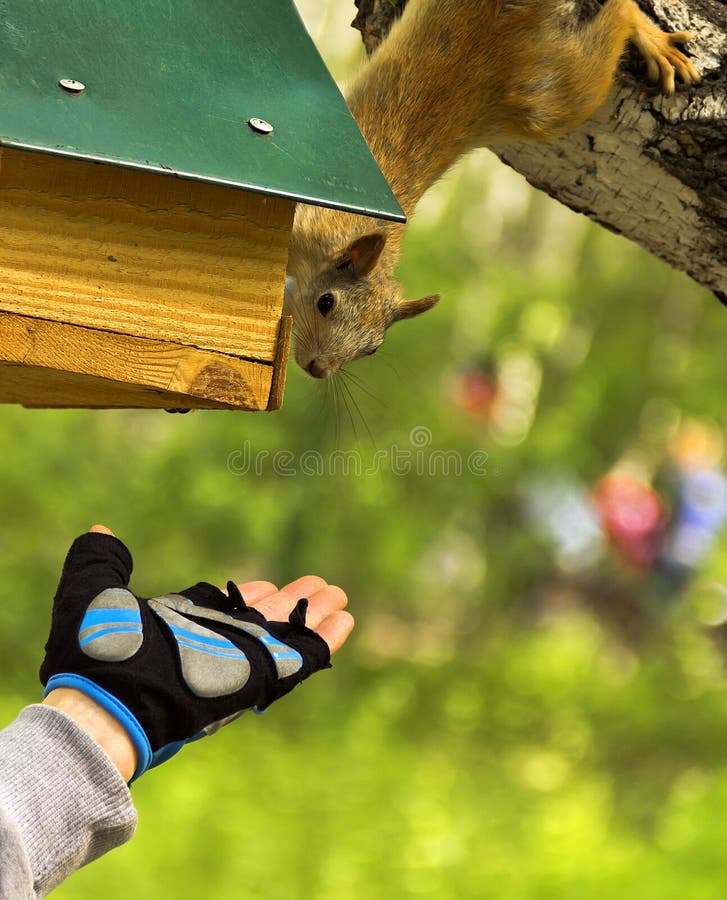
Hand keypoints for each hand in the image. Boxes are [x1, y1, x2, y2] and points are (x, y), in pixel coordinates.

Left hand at [42, 526, 353, 781]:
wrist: (106, 700)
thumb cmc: (94, 651)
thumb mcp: (89, 592)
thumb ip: (99, 559)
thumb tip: (101, 529)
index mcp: (182, 626)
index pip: (222, 608)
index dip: (244, 594)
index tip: (262, 583)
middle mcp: (216, 642)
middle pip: (263, 618)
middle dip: (291, 601)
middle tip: (318, 585)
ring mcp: (240, 658)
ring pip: (288, 631)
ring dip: (315, 612)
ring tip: (338, 595)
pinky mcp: (260, 674)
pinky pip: (301, 654)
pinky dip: (324, 637)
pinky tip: (345, 620)